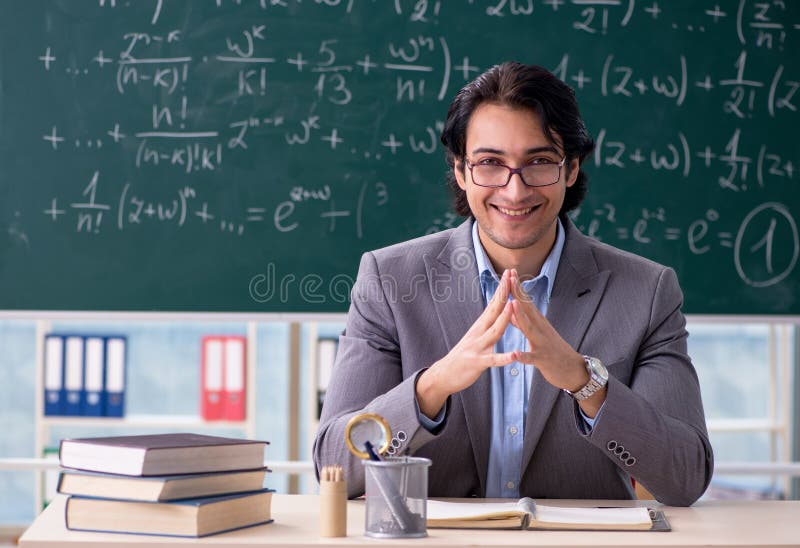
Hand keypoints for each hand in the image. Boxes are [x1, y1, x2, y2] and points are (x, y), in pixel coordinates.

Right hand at [416, 269, 518, 417]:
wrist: (443, 374)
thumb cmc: (463, 355)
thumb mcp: (475, 335)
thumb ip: (487, 323)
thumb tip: (497, 308)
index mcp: (480, 326)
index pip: (493, 303)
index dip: (501, 288)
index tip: (509, 273)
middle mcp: (478, 332)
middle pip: (493, 310)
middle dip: (503, 294)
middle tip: (510, 277)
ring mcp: (477, 347)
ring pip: (494, 331)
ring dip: (504, 318)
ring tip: (513, 306)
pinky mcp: (477, 362)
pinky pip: (492, 360)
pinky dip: (504, 358)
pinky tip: (514, 355)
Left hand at [508, 270, 605, 414]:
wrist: (574, 370)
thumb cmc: (552, 350)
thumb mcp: (537, 333)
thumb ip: (523, 322)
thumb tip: (511, 309)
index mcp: (538, 322)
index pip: (526, 301)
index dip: (517, 287)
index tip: (509, 272)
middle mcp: (541, 329)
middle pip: (528, 309)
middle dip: (517, 293)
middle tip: (509, 277)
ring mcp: (543, 343)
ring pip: (530, 329)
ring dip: (521, 317)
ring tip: (512, 304)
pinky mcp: (543, 360)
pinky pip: (532, 358)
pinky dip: (523, 356)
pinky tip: (515, 354)